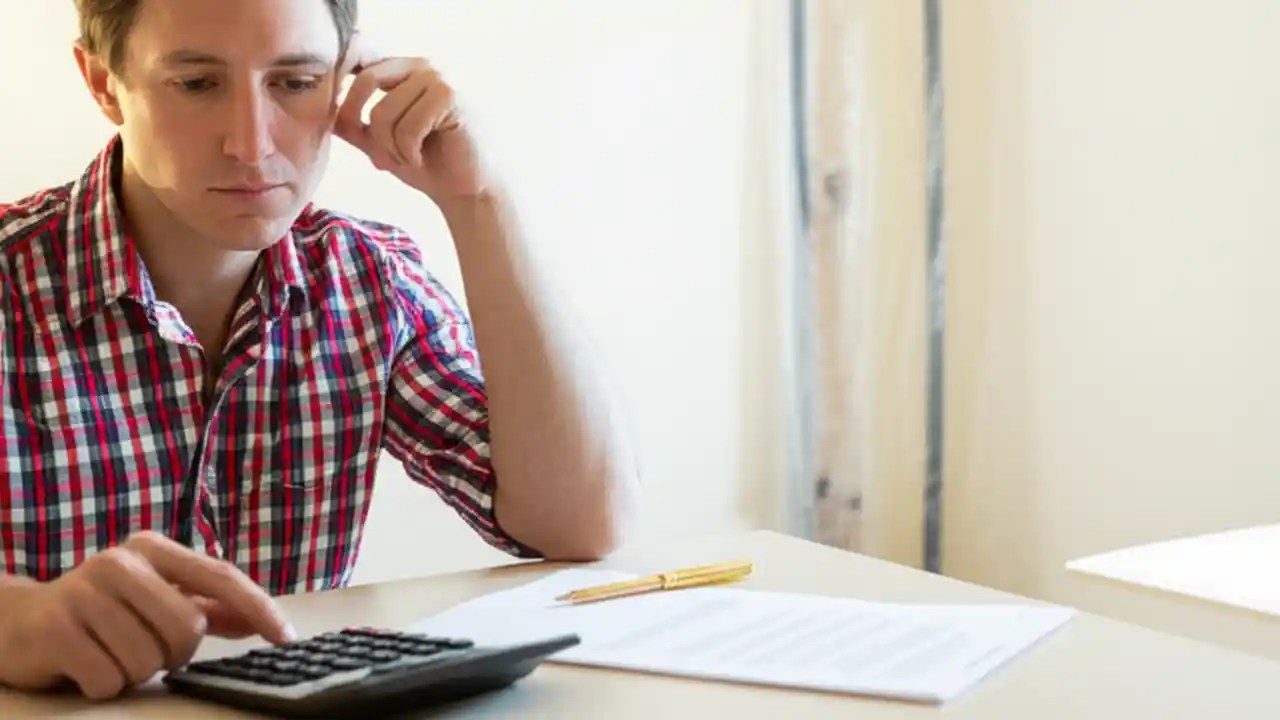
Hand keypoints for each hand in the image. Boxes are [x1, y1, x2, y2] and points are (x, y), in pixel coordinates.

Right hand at [0, 532, 294, 699]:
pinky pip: (108, 679)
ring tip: (108, 654)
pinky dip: (102, 685)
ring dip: (134, 672)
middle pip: (187, 628)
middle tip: (144, 650)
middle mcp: (119, 561)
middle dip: (173, 654)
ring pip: (148, 659)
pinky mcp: (55, 629)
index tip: (287, 638)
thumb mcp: (155, 599)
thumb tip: (262, 620)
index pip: (220, 576)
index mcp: (152, 549)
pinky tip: (83, 667)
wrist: (16, 621)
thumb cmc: (101, 612)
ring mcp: (84, 592)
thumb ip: (209, 607)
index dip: (258, 608)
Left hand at [333, 35, 492, 203]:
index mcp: (404, 69)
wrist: (464, 189)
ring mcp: (438, 78)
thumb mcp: (380, 143)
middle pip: (366, 82)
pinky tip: (422, 159)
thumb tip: (323, 113)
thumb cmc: (427, 164)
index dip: (347, 100)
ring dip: (390, 148)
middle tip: (380, 158)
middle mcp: (421, 66)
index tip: (351, 130)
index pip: (360, 68)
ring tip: (408, 160)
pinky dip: (408, 152)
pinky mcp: (451, 98)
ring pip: (384, 111)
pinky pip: (408, 126)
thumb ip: (354, 126)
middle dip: (366, 127)